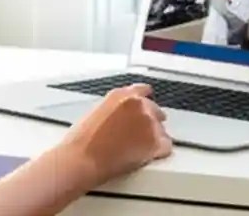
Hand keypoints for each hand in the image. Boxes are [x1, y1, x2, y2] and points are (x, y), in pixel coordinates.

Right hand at [57, 84, 172, 184]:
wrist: (83, 158)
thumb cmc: (82, 140)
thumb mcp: (96, 112)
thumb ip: (116, 108)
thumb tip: (124, 116)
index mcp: (122, 95)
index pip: (143, 90)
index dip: (145, 101)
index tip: (146, 107)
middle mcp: (138, 105)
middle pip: (155, 110)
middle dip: (149, 122)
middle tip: (138, 136)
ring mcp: (149, 123)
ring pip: (161, 130)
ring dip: (153, 138)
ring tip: (136, 149)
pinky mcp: (155, 142)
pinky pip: (166, 147)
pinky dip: (158, 152)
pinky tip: (145, 156)